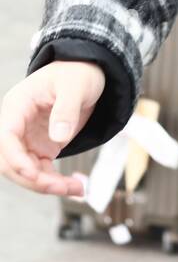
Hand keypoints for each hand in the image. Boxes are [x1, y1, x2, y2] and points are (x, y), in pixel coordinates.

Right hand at [0, 61, 106, 196]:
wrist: (86, 71)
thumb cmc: (77, 73)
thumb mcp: (76, 86)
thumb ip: (66, 109)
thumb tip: (58, 137)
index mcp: (17, 106)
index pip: (5, 138)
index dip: (15, 160)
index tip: (34, 174)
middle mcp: (16, 125)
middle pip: (10, 162)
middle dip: (34, 179)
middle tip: (63, 187)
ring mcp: (27, 139)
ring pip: (25, 171)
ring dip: (46, 185)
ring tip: (77, 189)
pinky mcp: (40, 147)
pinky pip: (41, 171)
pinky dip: (54, 182)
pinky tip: (74, 187)